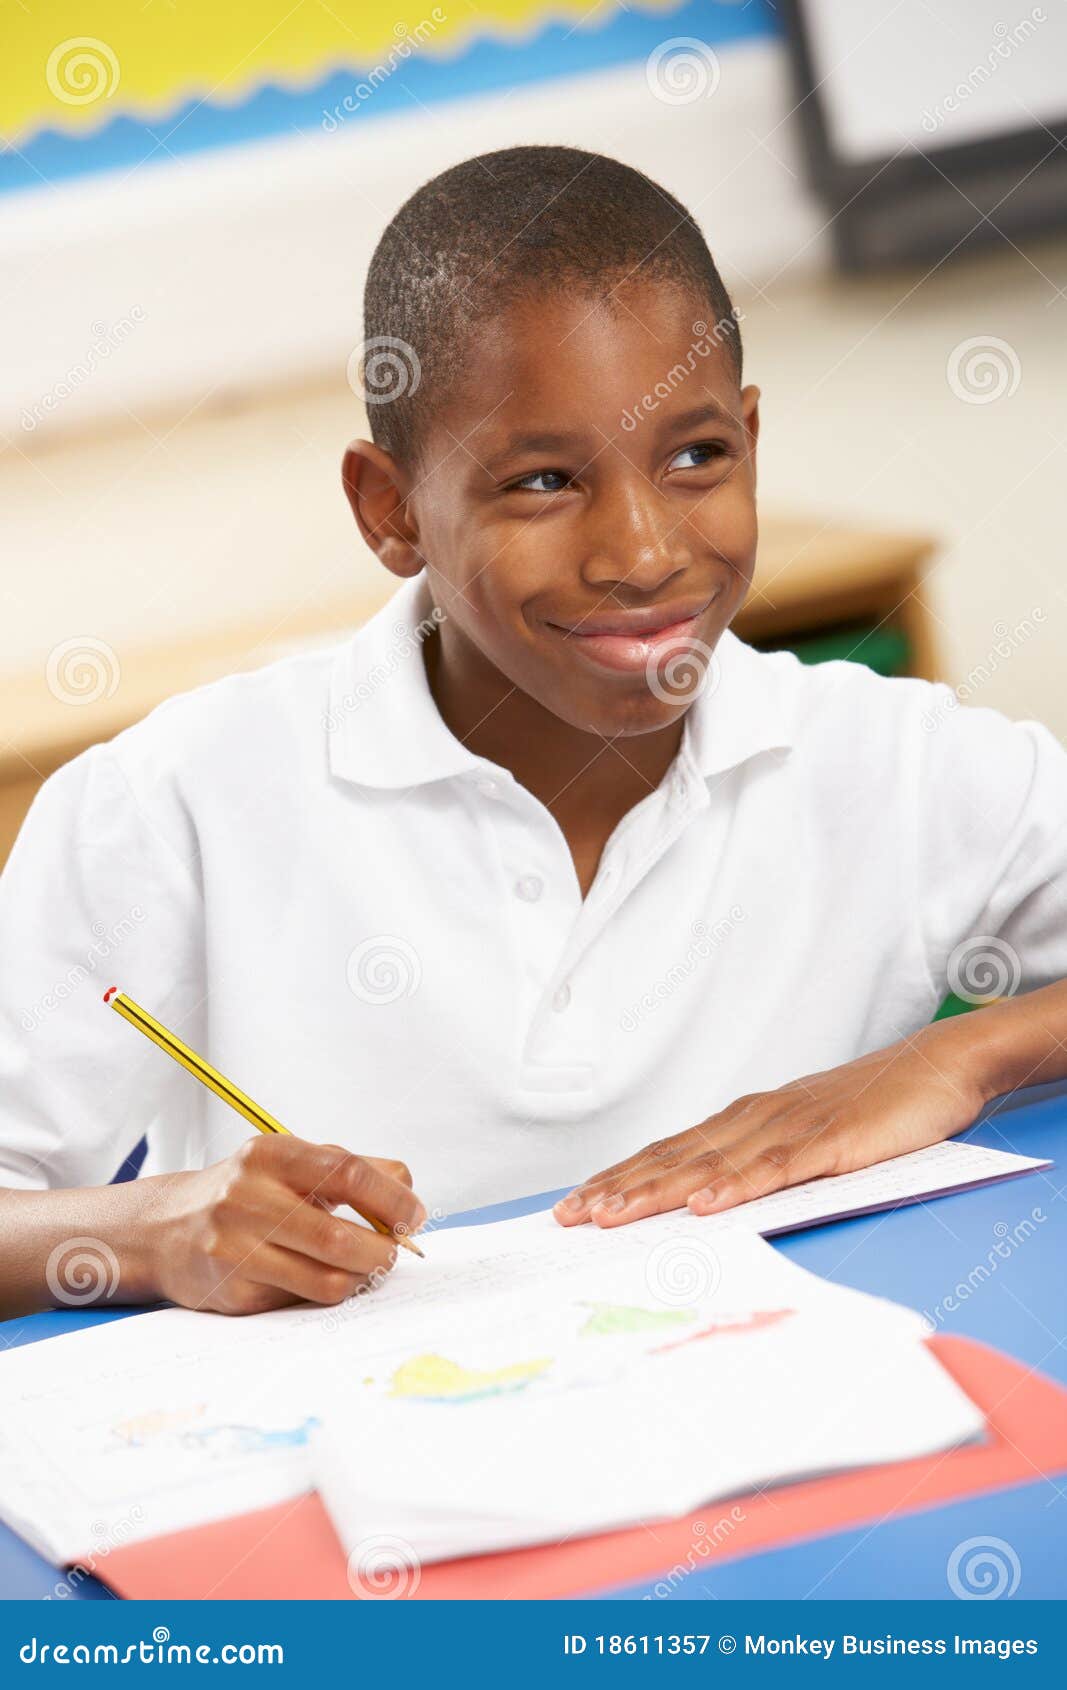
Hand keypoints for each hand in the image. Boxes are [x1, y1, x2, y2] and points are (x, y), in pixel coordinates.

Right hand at [143, 1137, 425, 1313]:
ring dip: (360, 1278)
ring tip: (365, 1268)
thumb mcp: (293, 1164)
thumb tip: (409, 1195)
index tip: (415, 1216)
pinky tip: (323, 1278)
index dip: (392, 1198)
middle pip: (338, 1235)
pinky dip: (327, 1293)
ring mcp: (234, 1246)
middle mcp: (247, 1196)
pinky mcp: (231, 1289)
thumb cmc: (250, 1193)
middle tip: (394, 1253)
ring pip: (325, 1279)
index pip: (346, 1172)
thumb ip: (353, 1170)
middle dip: (382, 1251)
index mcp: (271, 1154)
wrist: (168, 1228)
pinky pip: (301, 1301)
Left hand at [554, 1024, 988, 1227]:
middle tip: (569, 1216)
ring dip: (658, 1190)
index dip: (620, 1178)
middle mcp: (756, 1119)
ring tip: (612, 1215)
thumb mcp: (805, 1137)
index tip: (574, 1205)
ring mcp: (791, 1128)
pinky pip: (776, 1168)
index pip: (669, 1153)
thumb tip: (710, 1201)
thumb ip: (760, 1164)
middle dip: (618, 1188)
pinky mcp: (830, 1142)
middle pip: (674, 1158)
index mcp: (746, 1120)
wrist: (938, 1065)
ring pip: (711, 1164)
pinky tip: (705, 1204)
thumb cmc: (872, 1106)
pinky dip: (736, 1186)